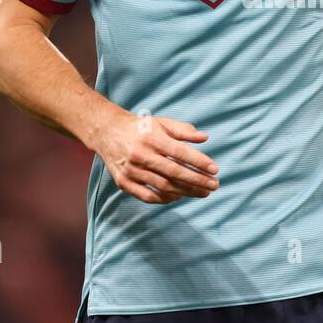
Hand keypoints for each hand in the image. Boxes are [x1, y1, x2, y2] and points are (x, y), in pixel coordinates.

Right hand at [94, 110, 219, 204]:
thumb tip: (205, 138)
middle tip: (214, 185)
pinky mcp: (124, 183)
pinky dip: (165, 199)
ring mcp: (131, 170)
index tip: (215, 169)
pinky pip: (148, 196)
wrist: (108, 133)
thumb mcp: (162, 123)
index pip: (180, 152)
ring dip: (186, 191)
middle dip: (197, 180)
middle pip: (174, 172)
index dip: (199, 162)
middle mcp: (140, 154)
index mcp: (151, 138)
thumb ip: (183, 130)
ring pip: (163, 186)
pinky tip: (180, 196)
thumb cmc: (141, 128)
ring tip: (203, 192)